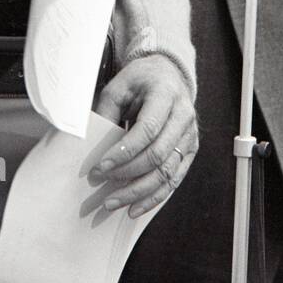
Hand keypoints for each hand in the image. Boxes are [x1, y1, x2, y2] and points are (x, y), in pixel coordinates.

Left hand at [92, 56, 198, 217]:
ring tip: (113, 203)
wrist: (168, 75)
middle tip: (101, 184)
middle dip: (127, 174)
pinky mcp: (190, 150)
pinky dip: (154, 197)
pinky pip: (174, 179)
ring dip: (139, 192)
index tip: (100, 166)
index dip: (124, 151)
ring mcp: (190, 135)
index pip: (148, 129)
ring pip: (167, 172)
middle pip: (158, 155)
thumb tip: (92, 147)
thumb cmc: (140, 81)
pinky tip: (135, 208)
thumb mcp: (119, 86)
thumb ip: (107, 112)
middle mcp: (184, 116)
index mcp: (166, 94)